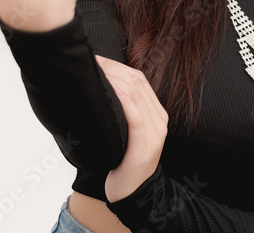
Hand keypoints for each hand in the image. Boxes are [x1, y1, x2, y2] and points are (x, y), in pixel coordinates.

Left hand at [96, 55, 169, 202]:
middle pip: (138, 85)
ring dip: (116, 81)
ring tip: (99, 73)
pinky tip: (114, 93)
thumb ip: (124, 111)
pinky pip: (137, 119)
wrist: (132, 193)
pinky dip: (125, 102)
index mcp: (157, 114)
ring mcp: (155, 134)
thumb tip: (102, 87)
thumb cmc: (124, 160)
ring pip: (137, 97)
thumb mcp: (128, 131)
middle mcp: (160, 120)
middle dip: (115, 70)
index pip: (140, 81)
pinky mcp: (145, 147)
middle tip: (94, 63)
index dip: (119, 67)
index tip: (99, 61)